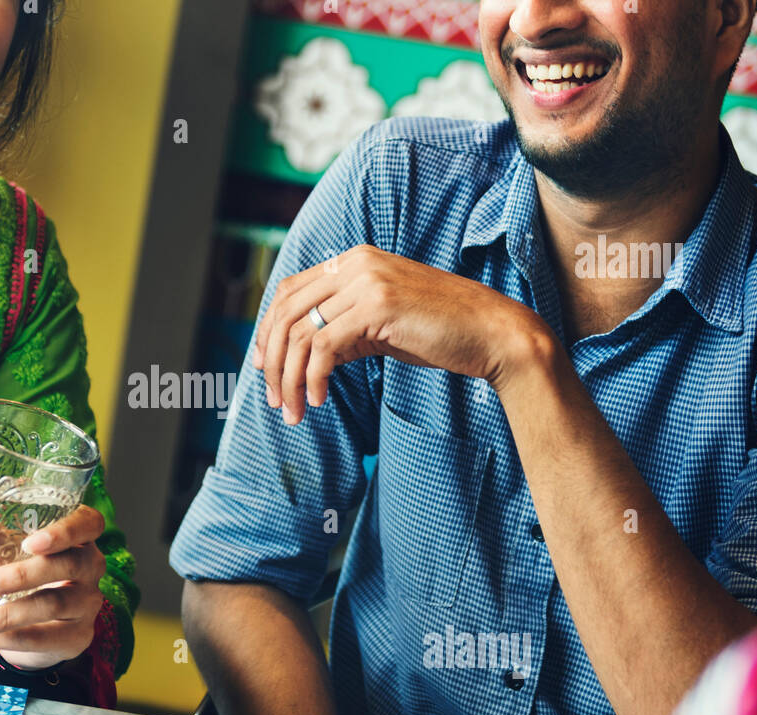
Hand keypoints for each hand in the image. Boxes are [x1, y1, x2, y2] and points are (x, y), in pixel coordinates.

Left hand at [0, 463, 106, 669]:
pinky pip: (46, 639)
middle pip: (68, 565)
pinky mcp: (78, 637)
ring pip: (54, 605)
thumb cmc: (21, 566)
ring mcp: (88, 603)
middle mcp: (91, 566)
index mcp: (78, 535)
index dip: (65, 530)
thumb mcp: (1, 537)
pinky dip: (10, 641)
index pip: (89, 523)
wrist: (39, 623)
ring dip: (6, 616)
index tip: (31, 541)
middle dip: (21, 576)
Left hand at [251, 245, 547, 423]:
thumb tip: (298, 357)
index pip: (289, 292)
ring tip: (293, 411)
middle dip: (273, 361)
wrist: (492, 333)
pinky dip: (313, 379)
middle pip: (286, 312)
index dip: (268, 330)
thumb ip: (341, 331)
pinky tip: (319, 400)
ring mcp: (366, 281)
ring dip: (289, 379)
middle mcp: (354, 263)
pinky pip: (324, 348)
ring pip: (301, 333)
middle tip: (274, 400)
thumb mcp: (379, 326)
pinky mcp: (377, 306)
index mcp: (352, 261)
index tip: (264, 367)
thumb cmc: (439, 333)